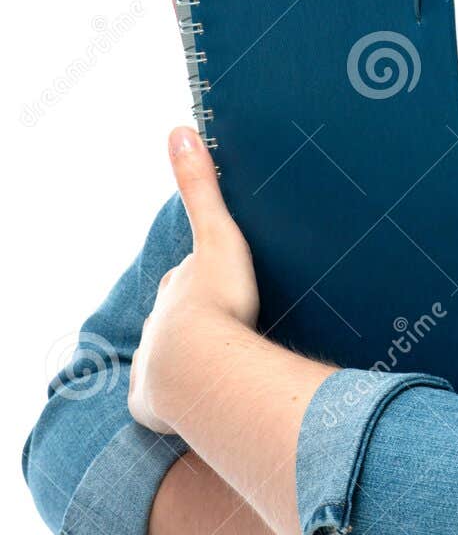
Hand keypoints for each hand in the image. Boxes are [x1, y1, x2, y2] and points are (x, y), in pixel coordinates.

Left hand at [128, 127, 259, 435]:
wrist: (197, 369)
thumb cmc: (215, 303)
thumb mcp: (217, 236)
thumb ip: (201, 187)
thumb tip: (180, 129)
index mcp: (175, 287)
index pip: (186, 279)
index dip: (202, 281)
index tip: (222, 286)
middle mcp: (156, 324)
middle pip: (177, 319)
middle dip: (196, 322)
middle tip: (228, 329)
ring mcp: (152, 365)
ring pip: (170, 360)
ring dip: (191, 363)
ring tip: (218, 371)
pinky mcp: (152, 405)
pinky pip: (166, 403)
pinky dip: (177, 402)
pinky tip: (197, 405)